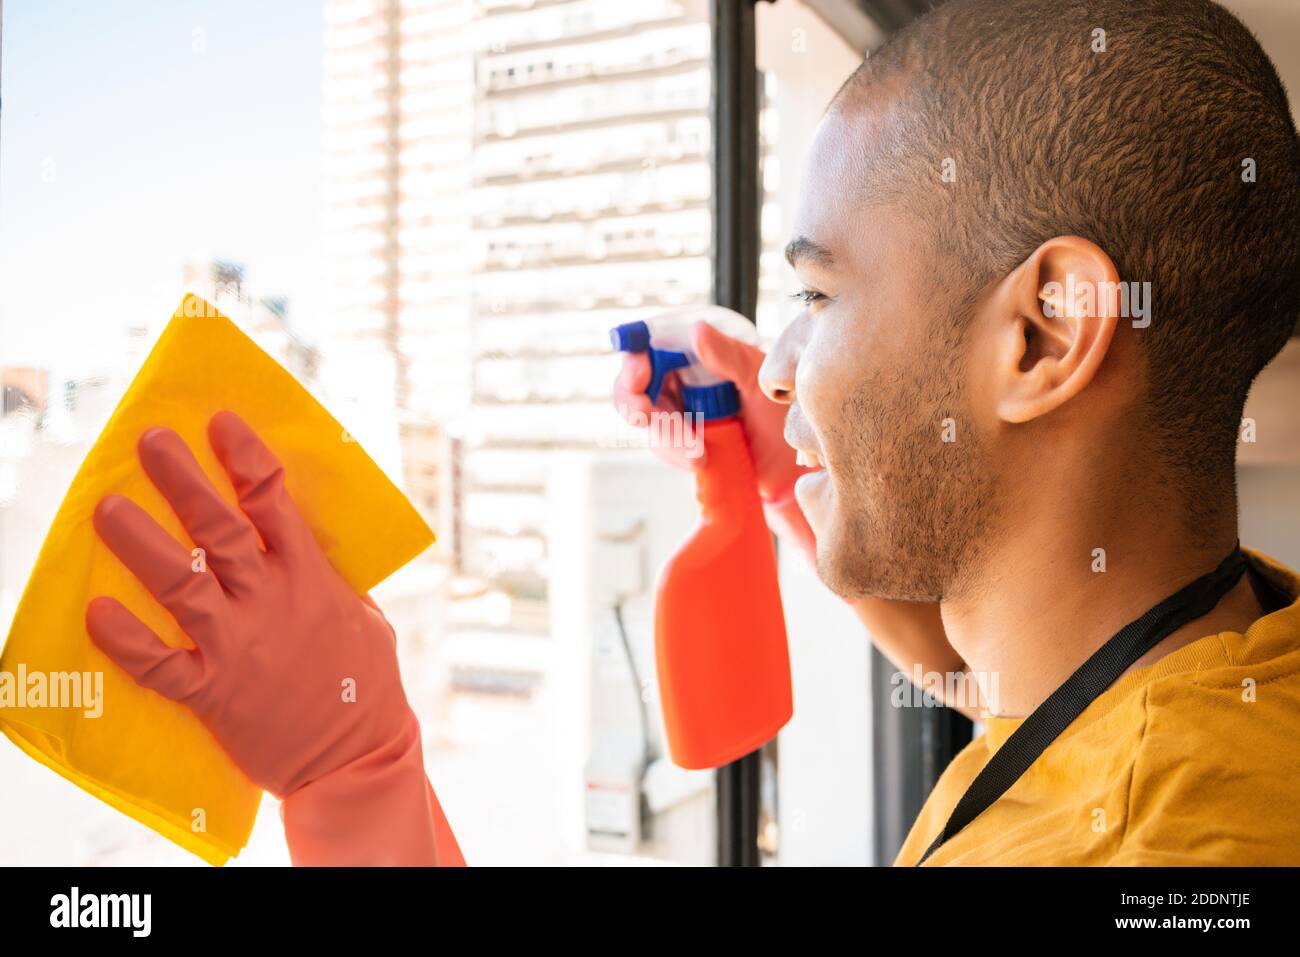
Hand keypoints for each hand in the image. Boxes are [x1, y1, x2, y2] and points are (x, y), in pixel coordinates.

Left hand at [86, 411, 461, 863]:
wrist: (358, 758)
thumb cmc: (367, 684)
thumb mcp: (364, 616)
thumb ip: (327, 578)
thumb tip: (297, 540)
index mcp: (312, 578)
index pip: (274, 501)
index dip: (245, 456)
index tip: (219, 422)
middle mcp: (272, 603)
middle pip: (219, 529)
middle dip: (182, 480)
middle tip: (151, 441)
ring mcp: (240, 647)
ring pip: (181, 584)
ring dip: (140, 543)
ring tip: (106, 507)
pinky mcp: (214, 693)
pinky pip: (160, 664)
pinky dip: (126, 640)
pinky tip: (97, 611)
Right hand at [613, 317, 814, 503]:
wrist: (791, 464)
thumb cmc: (780, 413)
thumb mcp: (757, 379)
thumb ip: (728, 355)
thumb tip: (696, 330)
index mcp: (694, 355)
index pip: (649, 347)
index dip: (635, 358)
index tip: (640, 372)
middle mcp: (680, 380)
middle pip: (633, 386)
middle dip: (634, 402)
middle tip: (645, 414)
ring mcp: (678, 413)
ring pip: (648, 422)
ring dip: (666, 438)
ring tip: (700, 454)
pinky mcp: (680, 443)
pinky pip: (663, 448)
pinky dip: (677, 455)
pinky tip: (702, 462)